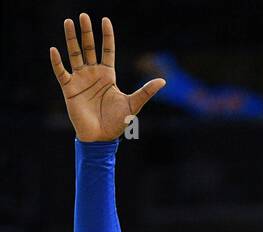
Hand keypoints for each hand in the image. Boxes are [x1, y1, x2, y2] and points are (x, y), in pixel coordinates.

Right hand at [50, 15, 164, 141]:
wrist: (101, 138)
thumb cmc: (116, 123)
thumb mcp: (133, 104)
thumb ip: (146, 91)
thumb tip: (163, 81)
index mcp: (108, 75)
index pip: (107, 50)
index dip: (107, 36)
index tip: (105, 20)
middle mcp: (93, 74)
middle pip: (89, 47)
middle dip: (87, 32)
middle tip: (84, 16)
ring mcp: (80, 80)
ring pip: (74, 54)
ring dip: (71, 39)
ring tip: (68, 22)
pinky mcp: (69, 89)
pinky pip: (61, 72)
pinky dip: (57, 62)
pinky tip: (54, 50)